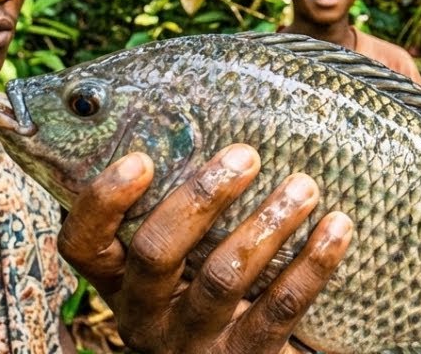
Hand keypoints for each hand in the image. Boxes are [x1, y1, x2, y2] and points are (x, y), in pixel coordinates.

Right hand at [57, 144, 352, 353]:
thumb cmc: (218, 281)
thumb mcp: (187, 251)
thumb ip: (187, 194)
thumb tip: (215, 91)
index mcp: (121, 280)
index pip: (83, 244)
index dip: (102, 203)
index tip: (141, 159)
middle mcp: (145, 315)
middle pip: (156, 254)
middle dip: (202, 199)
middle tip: (247, 155)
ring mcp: (193, 343)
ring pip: (222, 279)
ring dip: (267, 225)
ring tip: (304, 186)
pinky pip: (278, 309)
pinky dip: (312, 264)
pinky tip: (337, 227)